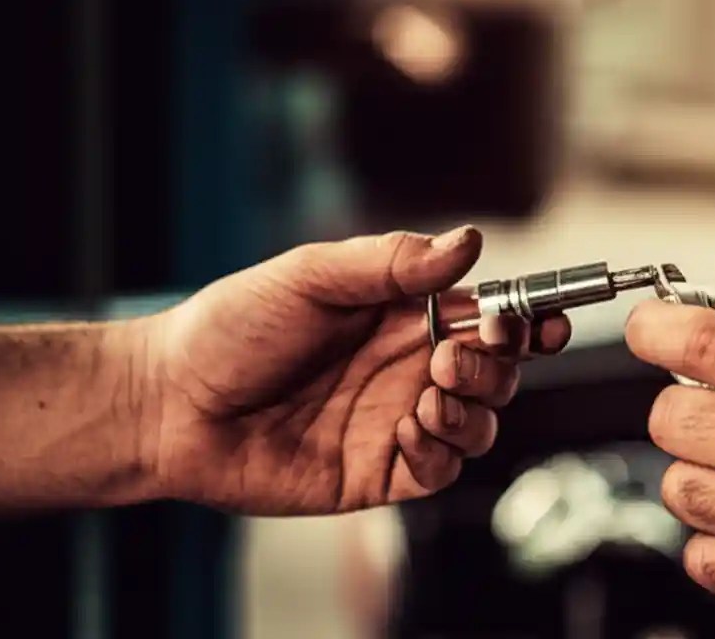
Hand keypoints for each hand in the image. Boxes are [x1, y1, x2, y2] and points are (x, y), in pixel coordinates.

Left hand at [137, 227, 569, 514]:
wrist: (170, 404)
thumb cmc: (232, 329)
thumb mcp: (311, 278)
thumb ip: (393, 262)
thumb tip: (469, 241)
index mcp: (405, 317)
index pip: (491, 318)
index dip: (528, 320)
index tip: (544, 320)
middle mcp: (410, 369)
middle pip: (499, 373)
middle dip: (498, 365)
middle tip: (452, 357)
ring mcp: (398, 422)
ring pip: (481, 424)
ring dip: (474, 409)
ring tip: (429, 394)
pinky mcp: (379, 473)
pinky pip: (440, 470)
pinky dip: (441, 451)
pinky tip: (408, 431)